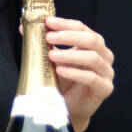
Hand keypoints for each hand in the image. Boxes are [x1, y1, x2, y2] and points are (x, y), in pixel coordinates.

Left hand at [44, 16, 113, 131]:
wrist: (68, 109)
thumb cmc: (63, 83)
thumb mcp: (52, 60)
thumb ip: (43, 44)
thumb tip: (24, 27)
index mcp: (94, 45)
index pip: (82, 28)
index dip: (65, 24)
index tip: (48, 22)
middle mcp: (104, 56)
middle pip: (91, 40)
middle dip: (68, 36)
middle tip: (49, 37)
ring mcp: (106, 72)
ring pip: (92, 58)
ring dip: (70, 54)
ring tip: (51, 55)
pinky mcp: (105, 88)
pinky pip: (91, 78)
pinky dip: (75, 72)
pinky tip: (60, 70)